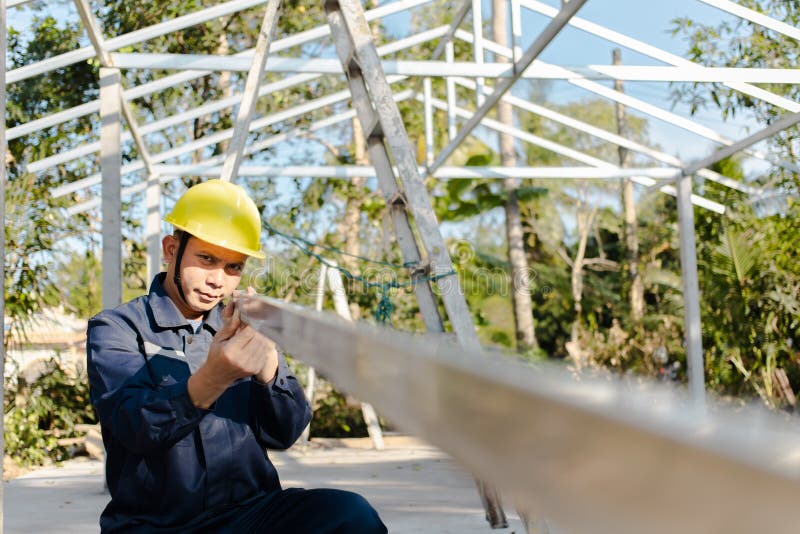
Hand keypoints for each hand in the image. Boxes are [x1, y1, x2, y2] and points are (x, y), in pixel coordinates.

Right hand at [188, 287, 275, 407]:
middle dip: (260, 325)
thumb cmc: (216, 353)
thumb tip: (241, 309)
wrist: (217, 376)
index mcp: (230, 351)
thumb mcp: (219, 338)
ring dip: (264, 333)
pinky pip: (264, 351)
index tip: (256, 312)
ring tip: (262, 324)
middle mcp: (242, 360)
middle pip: (259, 337)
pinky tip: (261, 336)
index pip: (248, 332)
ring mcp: (250, 366)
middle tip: (262, 315)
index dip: (254, 321)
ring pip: (264, 344)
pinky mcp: (256, 368)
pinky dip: (264, 342)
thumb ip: (231, 325)